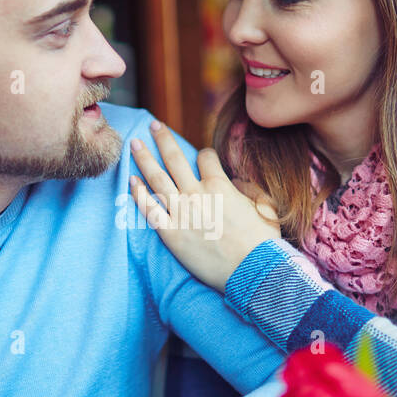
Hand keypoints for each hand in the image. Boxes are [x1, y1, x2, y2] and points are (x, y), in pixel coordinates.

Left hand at [129, 120, 280, 291]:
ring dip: (144, 158)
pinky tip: (130, 180)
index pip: (207, 158)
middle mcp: (197, 193)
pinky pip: (148, 209)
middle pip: (175, 158)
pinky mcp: (170, 233)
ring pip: (156, 178)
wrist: (251, 271)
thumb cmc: (262, 242)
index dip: (205, 155)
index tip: (203, 159)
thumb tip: (236, 183)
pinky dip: (138, 193)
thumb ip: (249, 189)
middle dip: (163, 138)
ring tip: (133, 143)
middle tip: (153, 125)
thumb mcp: (266, 207)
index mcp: (220, 185)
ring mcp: (180, 212)